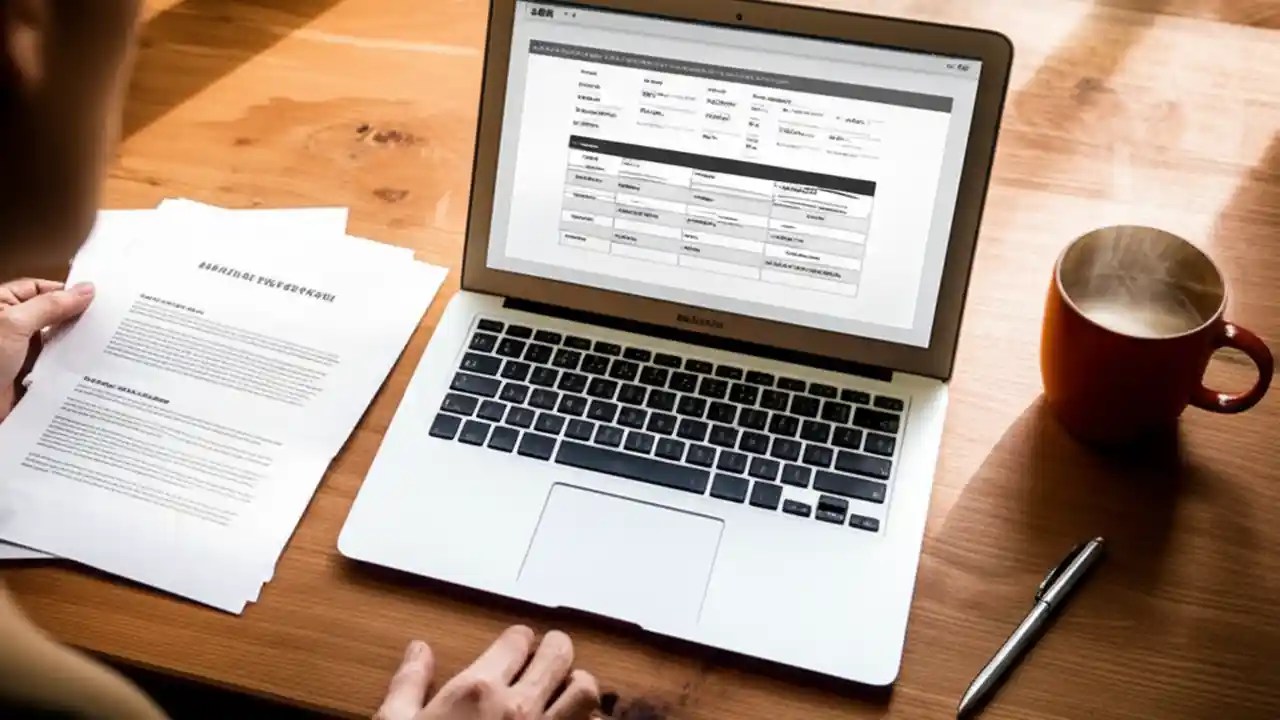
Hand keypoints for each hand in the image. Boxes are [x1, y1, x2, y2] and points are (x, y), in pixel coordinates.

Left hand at [0, 279, 94, 419]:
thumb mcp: (15, 324)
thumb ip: (50, 305)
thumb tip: (85, 290)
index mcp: (2, 304)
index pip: (40, 289)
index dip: (66, 292)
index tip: (96, 298)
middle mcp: (12, 326)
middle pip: (52, 314)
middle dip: (76, 319)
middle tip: (106, 321)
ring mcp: (21, 351)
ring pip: (57, 341)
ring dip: (75, 344)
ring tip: (104, 344)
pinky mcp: (29, 374)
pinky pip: (56, 365)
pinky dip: (70, 366)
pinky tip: (88, 366)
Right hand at [375, 626, 599, 719]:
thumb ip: (409, 685)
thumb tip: (418, 649)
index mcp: (476, 692)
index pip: (516, 641)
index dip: (519, 638)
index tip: (517, 643)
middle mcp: (518, 708)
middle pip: (558, 654)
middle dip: (556, 647)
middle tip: (550, 652)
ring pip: (585, 691)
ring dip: (578, 684)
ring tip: (567, 687)